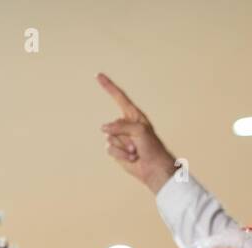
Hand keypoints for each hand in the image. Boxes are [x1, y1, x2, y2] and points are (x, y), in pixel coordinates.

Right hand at [97, 73, 178, 193]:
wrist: (153, 168)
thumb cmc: (152, 147)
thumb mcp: (139, 130)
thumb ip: (120, 126)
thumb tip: (103, 128)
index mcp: (133, 115)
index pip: (119, 97)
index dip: (108, 86)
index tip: (98, 75)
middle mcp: (125, 124)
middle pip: (113, 125)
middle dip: (124, 137)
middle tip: (138, 144)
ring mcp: (120, 137)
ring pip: (110, 138)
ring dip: (123, 147)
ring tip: (135, 151)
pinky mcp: (116, 150)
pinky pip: (109, 148)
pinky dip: (120, 154)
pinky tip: (131, 158)